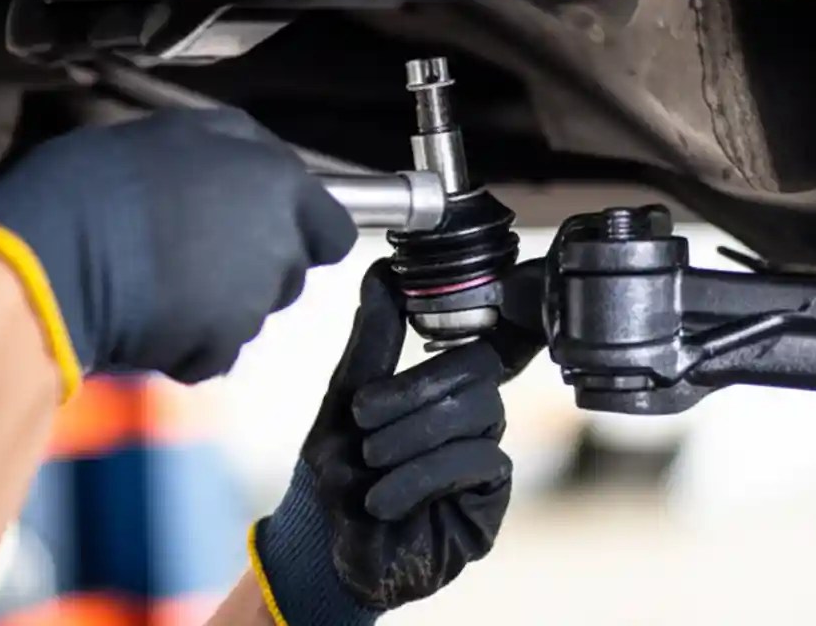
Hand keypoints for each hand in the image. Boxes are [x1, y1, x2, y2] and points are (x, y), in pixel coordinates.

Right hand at [0, 108, 355, 397]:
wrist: (49, 259)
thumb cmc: (94, 186)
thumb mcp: (172, 134)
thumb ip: (230, 155)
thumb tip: (250, 163)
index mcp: (274, 181)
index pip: (332, 229)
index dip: (305, 234)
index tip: (274, 233)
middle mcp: (276, 243)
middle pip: (289, 272)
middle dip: (253, 270)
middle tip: (191, 253)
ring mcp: (251, 300)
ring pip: (250, 313)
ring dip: (216, 307)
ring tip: (157, 283)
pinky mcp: (218, 346)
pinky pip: (213, 352)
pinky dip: (187, 345)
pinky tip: (145, 318)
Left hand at [252, 262, 543, 623]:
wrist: (325, 546)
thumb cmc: (335, 470)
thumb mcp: (346, 395)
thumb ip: (373, 337)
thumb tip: (384, 269)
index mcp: (442, 389)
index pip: (470, 348)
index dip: (438, 353)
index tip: (389, 376)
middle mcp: (472, 419)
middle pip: (477, 373)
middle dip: (412, 396)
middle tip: (363, 422)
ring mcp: (485, 458)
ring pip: (481, 414)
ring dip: (411, 439)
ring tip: (370, 465)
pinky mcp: (490, 501)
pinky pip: (481, 462)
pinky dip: (422, 476)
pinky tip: (384, 500)